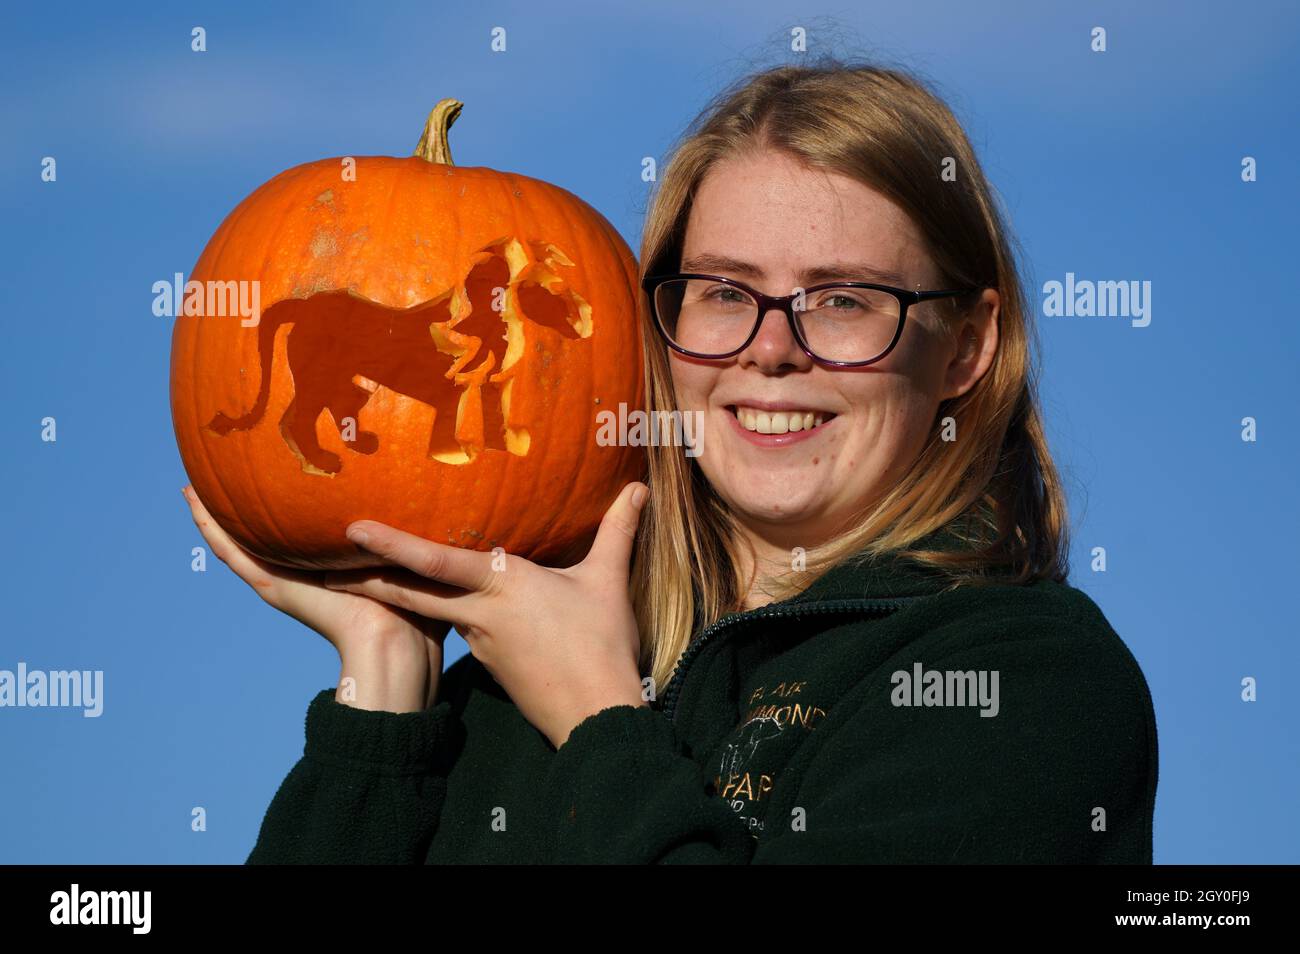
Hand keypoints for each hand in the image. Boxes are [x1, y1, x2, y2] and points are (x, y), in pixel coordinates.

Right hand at [182, 485, 449, 713]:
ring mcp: (284, 580)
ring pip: (239, 543)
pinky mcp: (276, 587)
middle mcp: (302, 572)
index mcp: (331, 566)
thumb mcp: (410, 556)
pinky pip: (237, 555)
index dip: (284, 506)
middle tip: (215, 474)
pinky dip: (213, 530)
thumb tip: (444, 495)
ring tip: (193, 485)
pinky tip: (195, 503)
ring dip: (214, 515)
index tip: (271, 471)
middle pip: (262, 536)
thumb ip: (412, 531)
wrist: (398, 642)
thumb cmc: (418, 608)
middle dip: (241, 509)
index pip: (301, 532)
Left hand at [322, 482, 650, 747]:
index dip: (391, 544)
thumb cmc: (602, 646)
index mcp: (503, 587)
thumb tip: (640, 488)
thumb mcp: (609, 583)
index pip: (435, 562)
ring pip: (433, 610)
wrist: (595, 716)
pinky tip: (446, 605)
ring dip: (400, 592)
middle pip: (411, 592)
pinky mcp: (489, 664)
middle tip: (323, 561)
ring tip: (371, 569)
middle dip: (365, 576)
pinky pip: (460, 628)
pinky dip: (441, 613)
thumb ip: (617, 532)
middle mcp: (480, 614)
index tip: (352, 530)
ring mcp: (480, 643)